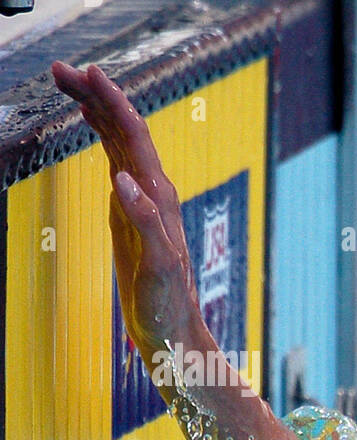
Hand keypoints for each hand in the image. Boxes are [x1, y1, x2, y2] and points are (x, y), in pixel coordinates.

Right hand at [51, 61, 201, 360]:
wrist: (174, 332)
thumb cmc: (169, 305)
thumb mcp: (159, 266)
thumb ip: (145, 222)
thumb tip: (123, 179)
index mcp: (159, 199)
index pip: (134, 138)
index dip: (112, 102)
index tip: (87, 73)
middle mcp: (153, 193)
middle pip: (124, 130)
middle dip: (96, 95)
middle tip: (59, 68)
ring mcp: (142, 200)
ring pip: (118, 142)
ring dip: (96, 108)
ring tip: (67, 81)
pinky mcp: (131, 213)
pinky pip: (116, 162)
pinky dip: (101, 135)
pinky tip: (91, 123)